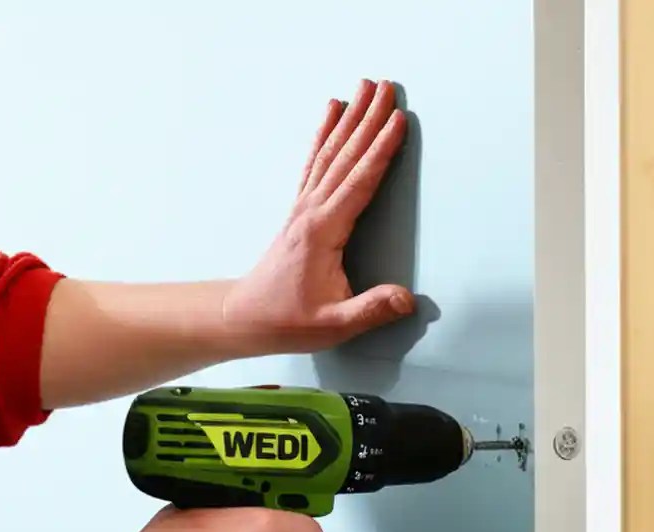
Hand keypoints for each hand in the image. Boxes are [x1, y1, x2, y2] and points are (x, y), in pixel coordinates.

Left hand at [222, 78, 414, 354]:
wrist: (246, 316)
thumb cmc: (289, 320)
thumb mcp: (334, 323)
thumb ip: (371, 309)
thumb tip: (407, 298)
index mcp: (324, 231)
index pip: (360, 181)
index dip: (381, 150)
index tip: (398, 120)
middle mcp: (312, 210)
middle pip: (346, 155)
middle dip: (369, 118)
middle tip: (387, 86)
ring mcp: (304, 206)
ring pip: (331, 152)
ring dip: (350, 118)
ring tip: (364, 87)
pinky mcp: (301, 209)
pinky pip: (317, 161)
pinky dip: (326, 133)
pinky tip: (332, 113)